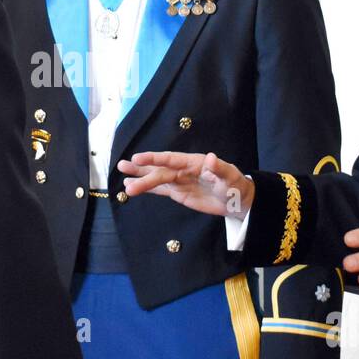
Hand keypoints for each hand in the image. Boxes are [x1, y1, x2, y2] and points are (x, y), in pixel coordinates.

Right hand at [118, 151, 253, 216]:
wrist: (237, 200)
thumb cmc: (235, 186)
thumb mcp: (230, 177)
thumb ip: (219, 168)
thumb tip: (210, 157)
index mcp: (194, 162)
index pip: (170, 159)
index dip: (154, 158)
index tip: (137, 157)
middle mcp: (183, 169)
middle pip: (159, 170)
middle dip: (141, 170)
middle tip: (122, 167)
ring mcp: (179, 181)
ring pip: (156, 178)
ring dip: (139, 177)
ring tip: (121, 176)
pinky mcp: (178, 192)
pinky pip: (159, 189)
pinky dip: (146, 188)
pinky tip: (130, 186)